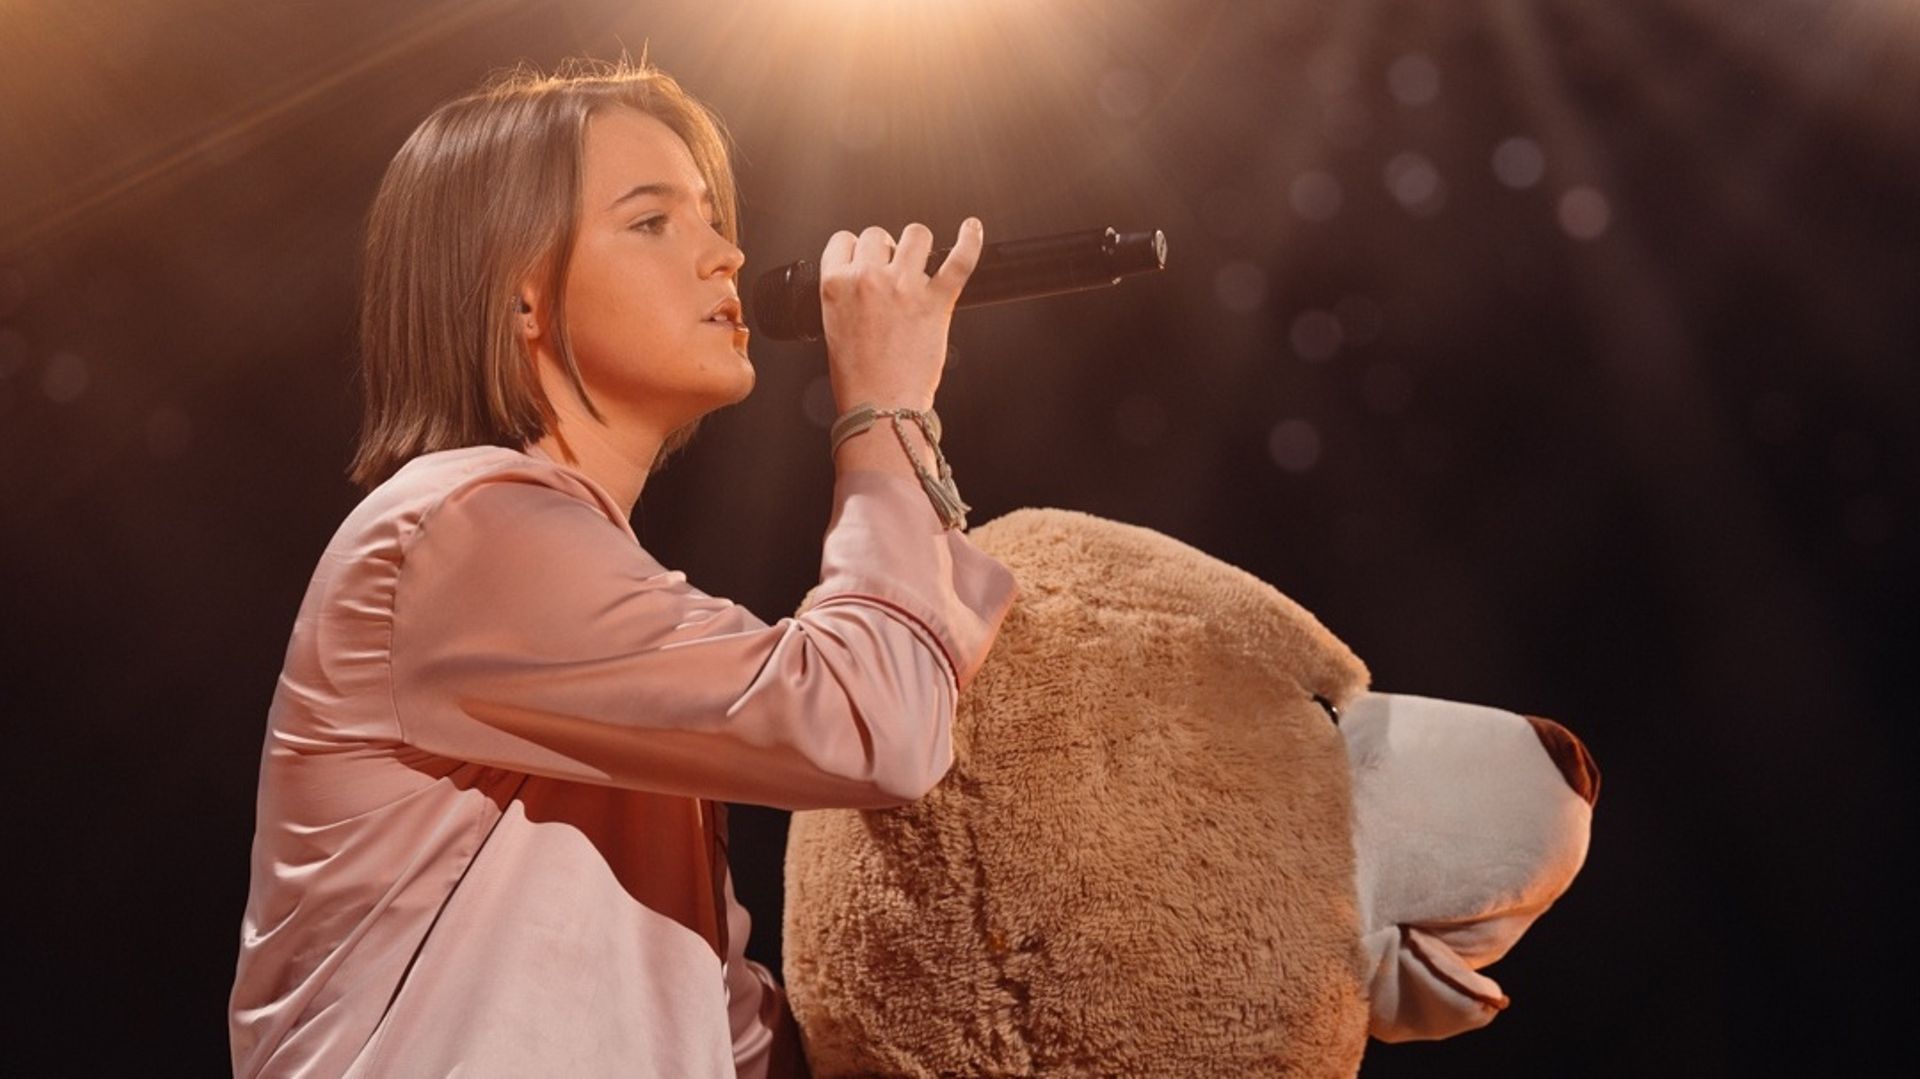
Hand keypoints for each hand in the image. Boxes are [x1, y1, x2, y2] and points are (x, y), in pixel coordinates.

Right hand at [818, 217, 983, 414]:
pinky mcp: (937, 301)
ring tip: (920, 261)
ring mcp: (904, 287)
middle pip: (878, 235)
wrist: (880, 408)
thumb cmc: (857, 378)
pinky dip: (970, 241)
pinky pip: (959, 259)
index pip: (844, 240)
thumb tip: (865, 275)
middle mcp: (868, 279)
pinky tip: (972, 229)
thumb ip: (846, 295)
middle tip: (891, 272)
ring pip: (916, 235)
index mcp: (836, 285)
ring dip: (918, 245)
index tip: (864, 258)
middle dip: (885, 249)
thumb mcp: (833, 327)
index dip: (856, 248)